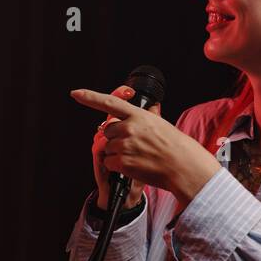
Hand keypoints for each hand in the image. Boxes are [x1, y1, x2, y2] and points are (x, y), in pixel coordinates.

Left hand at [72, 87, 221, 209]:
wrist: (183, 167)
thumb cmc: (176, 147)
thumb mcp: (161, 124)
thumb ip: (146, 117)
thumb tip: (146, 109)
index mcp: (139, 115)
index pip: (110, 102)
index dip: (90, 97)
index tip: (77, 93)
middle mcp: (129, 128)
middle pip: (107, 130)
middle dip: (115, 137)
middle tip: (134, 145)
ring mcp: (125, 145)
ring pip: (108, 148)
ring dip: (117, 153)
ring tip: (138, 156)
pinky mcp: (122, 162)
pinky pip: (110, 162)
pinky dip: (117, 166)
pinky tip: (134, 165)